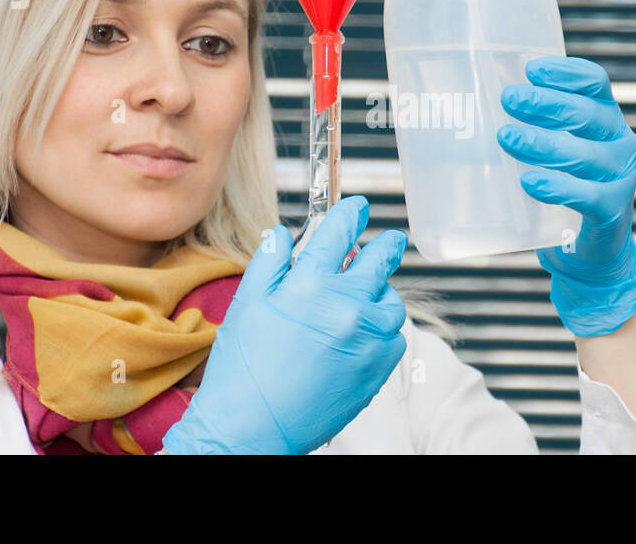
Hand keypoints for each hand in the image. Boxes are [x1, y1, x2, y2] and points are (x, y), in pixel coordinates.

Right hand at [161, 195, 407, 453]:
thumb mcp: (247, 305)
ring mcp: (368, 337)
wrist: (253, 429)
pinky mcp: (380, 367)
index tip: (358, 206)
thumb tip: (286, 233)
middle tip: (388, 241)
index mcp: (310, 284)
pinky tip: (357, 336)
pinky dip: (381, 330)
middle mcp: (346, 305)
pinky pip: (393, 335)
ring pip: (391, 299)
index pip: (340, 231)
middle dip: (384, 244)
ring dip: (380, 292)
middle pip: (381, 258)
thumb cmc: (243, 369)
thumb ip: (270, 262)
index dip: (351, 212)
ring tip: (360, 300)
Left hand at [496, 56, 635, 336]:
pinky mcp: (614, 211)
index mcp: (605, 119)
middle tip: (508, 99)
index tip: (531, 69)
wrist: (590, 253)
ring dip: (544, 143)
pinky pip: (588, 196)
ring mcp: (621, 177)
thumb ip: (528, 128)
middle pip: (587, 113)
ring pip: (586, 154)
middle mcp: (619, 142)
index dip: (565, 72)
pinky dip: (558, 187)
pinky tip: (529, 181)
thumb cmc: (563, 190)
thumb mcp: (550, 153)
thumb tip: (469, 104)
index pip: (594, 83)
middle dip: (546, 104)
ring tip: (507, 138)